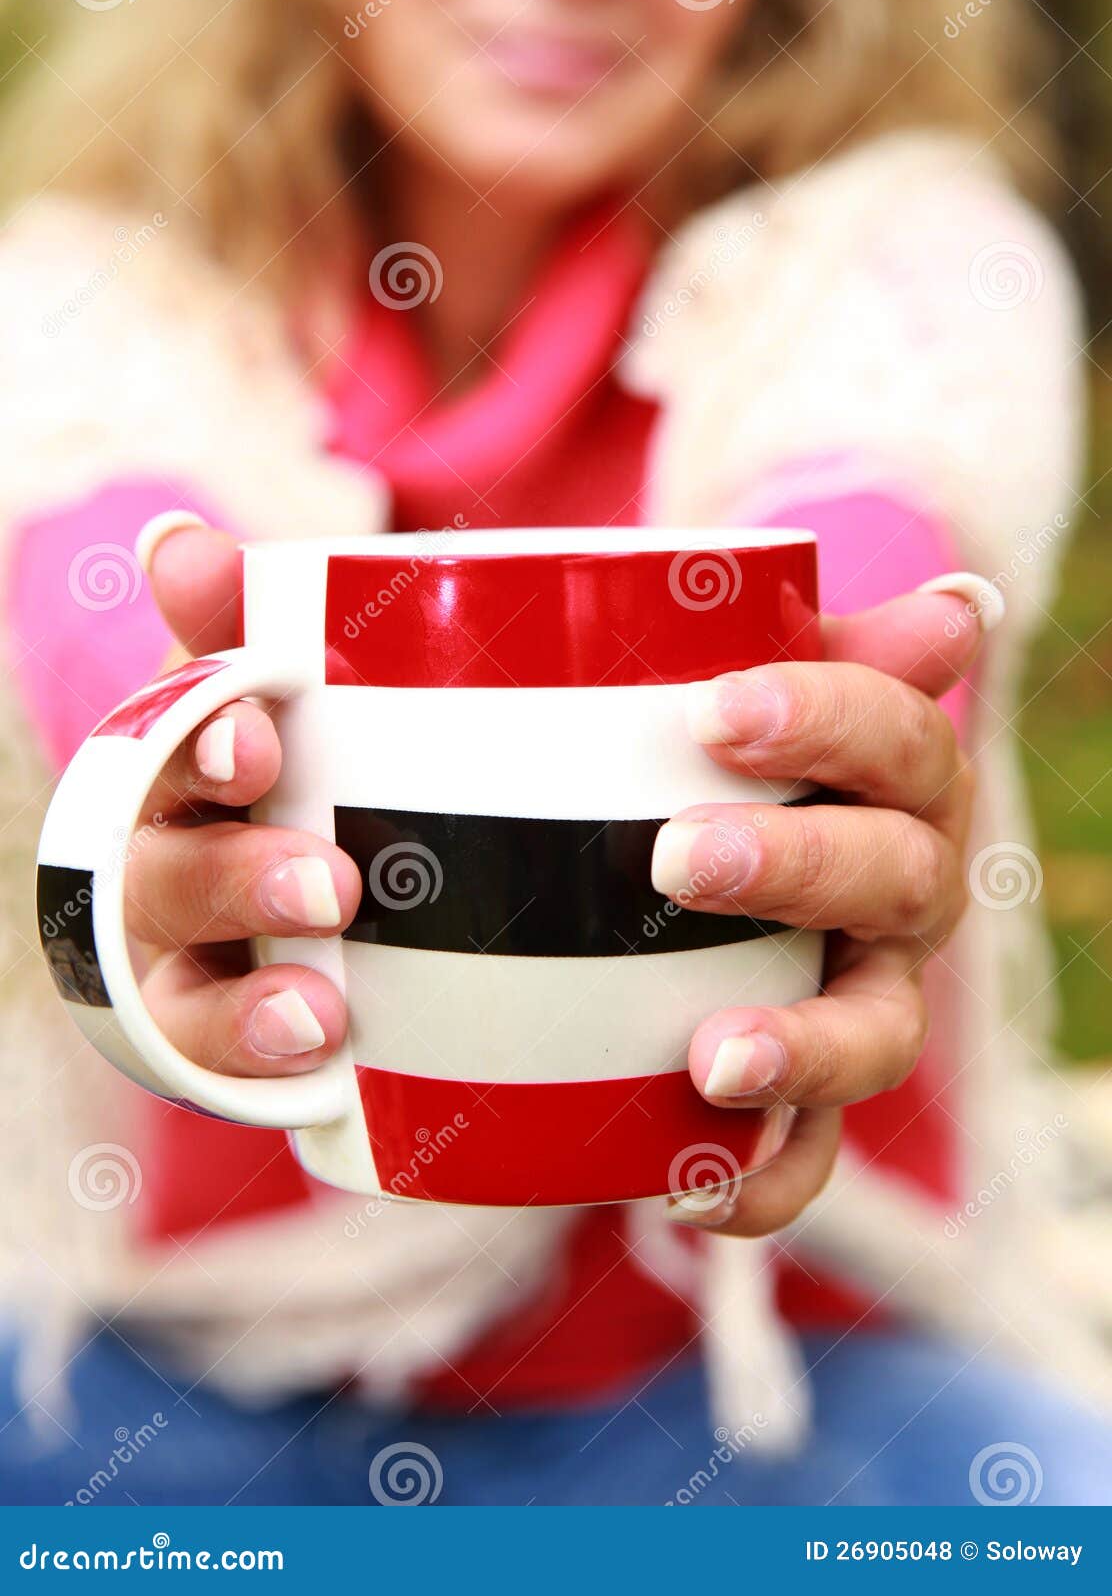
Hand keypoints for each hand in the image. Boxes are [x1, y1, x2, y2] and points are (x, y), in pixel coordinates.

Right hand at [124, 520, 361, 1073]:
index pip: (167, 748)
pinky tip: (317, 1075)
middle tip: (328, 886)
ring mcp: (200, 969)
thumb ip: (246, 614)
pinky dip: (259, 1079)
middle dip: (231, 880)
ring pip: (181, 997)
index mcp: (191, 769)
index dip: (198, 742)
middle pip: (165, 879)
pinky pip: (227, 1081)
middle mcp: (175, 869)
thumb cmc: (325, 763)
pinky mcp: (237, 1051)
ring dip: (237, 1008)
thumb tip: (168, 536)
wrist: (388, 896)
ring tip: (313, 1014)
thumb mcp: (306, 685)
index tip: (256, 740)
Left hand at [653, 583, 989, 1236]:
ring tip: (713, 1060)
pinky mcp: (807, 1096)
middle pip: (896, 879)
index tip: (717, 710)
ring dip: (805, 1046)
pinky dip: (762, 1181)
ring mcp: (861, 997)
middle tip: (677, 859)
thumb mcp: (743, 677)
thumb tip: (961, 611)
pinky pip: (812, 1159)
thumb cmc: (712, 743)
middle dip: (798, 867)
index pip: (899, 738)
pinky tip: (688, 1186)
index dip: (829, 720)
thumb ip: (808, 637)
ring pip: (879, 1033)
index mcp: (894, 778)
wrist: (694, 845)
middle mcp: (901, 891)